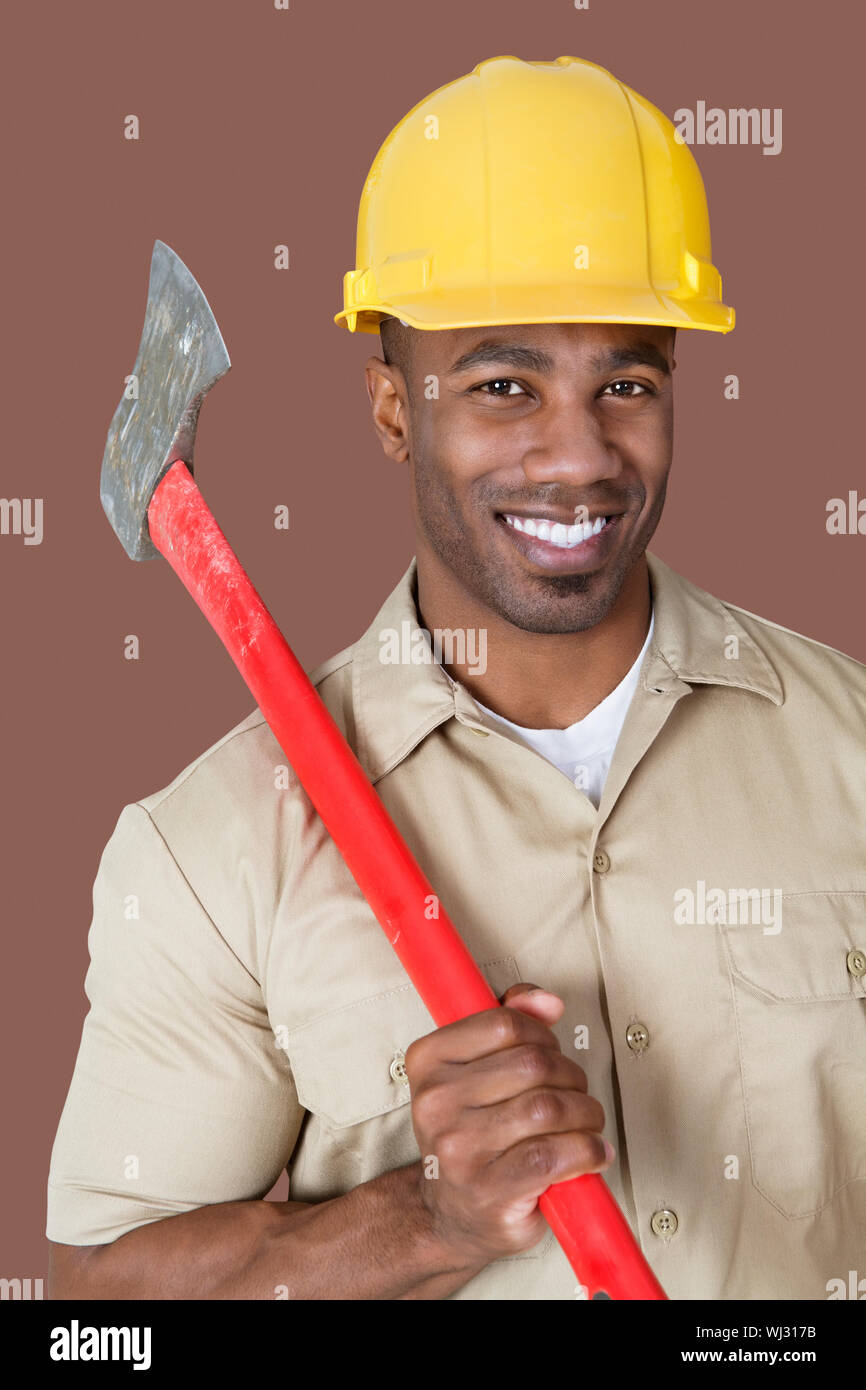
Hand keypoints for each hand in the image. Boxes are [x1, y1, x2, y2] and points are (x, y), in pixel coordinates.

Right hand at [404, 982, 613, 1265]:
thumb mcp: (477, 1070)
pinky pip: (555, 1155)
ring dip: (585, 1113)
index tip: (551, 1051)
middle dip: (571, 1076)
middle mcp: (436, 1102)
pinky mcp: (490, 1189)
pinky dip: (587, 1151)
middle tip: (575, 1093)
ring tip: (587, 1122)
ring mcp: (460, 1148)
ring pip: (549, 1107)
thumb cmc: (472, 1134)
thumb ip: (510, 1023)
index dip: (542, 1035)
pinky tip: (592, 1153)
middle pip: (533, 1064)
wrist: (452, 1212)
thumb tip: (547, 1002)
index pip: (504, 1024)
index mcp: (428, 1061)